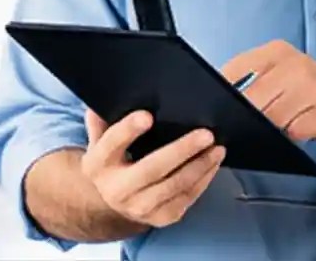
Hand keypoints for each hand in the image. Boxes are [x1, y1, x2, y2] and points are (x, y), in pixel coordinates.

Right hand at [80, 109, 224, 228]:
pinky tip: (213, 163)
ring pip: (175, 185)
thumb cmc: (112, 161)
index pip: (112, 144)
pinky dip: (204, 179)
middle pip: (152, 169)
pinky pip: (187, 197)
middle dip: (181, 150)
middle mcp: (117, 190)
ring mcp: (140, 207)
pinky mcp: (161, 217)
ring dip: (200, 165)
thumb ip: (101, 120)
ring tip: (217, 147)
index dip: (128, 130)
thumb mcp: (99, 141)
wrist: (112, 202)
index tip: (148, 115)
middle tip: (206, 134)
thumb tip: (108, 98)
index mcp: (98, 165)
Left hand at [221, 39, 315, 144]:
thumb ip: (250, 78)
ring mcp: (315, 89)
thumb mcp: (278, 71)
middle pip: (254, 98)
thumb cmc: (302, 87)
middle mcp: (297, 65)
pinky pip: (294, 132)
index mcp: (277, 51)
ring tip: (273, 125)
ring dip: (269, 128)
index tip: (216, 105)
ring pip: (273, 118)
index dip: (223, 90)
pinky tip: (294, 131)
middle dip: (245, 115)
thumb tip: (217, 98)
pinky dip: (289, 136)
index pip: (237, 68)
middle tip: (240, 125)